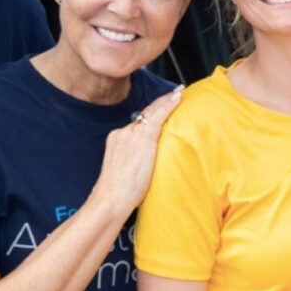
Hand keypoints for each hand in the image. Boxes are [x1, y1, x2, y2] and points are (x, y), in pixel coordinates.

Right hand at [88, 86, 183, 216]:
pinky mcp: (142, 138)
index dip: (151, 113)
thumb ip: (135, 162)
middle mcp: (123, 133)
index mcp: (117, 139)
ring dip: (166, 101)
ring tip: (179, 91)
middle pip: (145, 114)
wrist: (111, 198)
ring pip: (152, 113)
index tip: (161, 105)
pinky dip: (168, 105)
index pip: (138, 123)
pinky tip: (178, 97)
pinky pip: (158, 116)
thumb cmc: (119, 194)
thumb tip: (146, 166)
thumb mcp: (126, 172)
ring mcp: (131, 134)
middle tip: (175, 91)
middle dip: (159, 102)